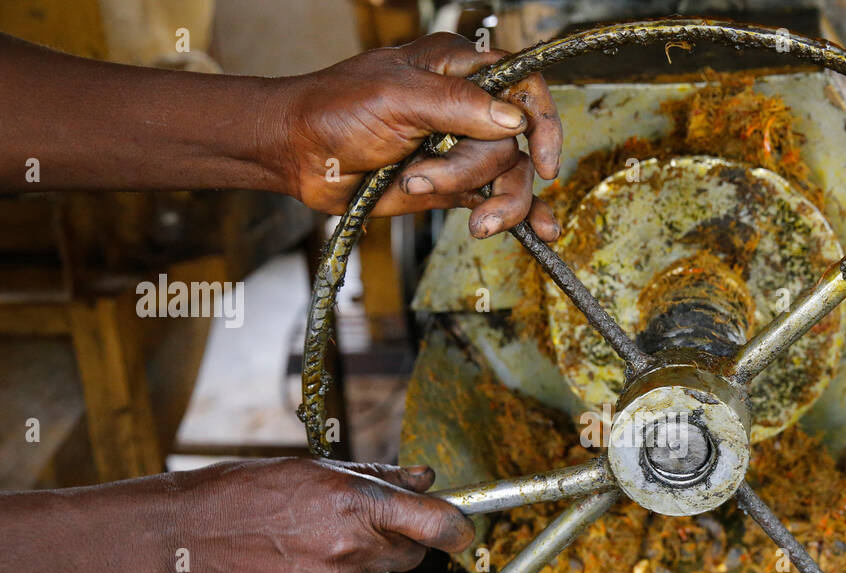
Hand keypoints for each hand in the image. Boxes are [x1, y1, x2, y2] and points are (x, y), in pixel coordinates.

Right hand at [175, 458, 473, 572]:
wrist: (189, 534)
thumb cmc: (250, 491)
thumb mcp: (319, 469)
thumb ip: (381, 477)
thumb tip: (426, 479)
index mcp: (357, 505)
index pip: (437, 525)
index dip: (458, 527)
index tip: (463, 527)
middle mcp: (352, 550)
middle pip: (411, 554)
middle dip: (398, 539)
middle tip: (359, 522)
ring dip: (358, 559)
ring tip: (309, 539)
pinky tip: (295, 562)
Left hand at [270, 32, 561, 237]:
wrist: (301, 155)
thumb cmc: (337, 109)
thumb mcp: (397, 96)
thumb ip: (457, 105)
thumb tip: (513, 119)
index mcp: (458, 68)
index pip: (522, 84)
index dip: (540, 120)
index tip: (544, 159)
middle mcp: (468, 106)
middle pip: (513, 144)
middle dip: (477, 171)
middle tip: (427, 180)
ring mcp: (461, 147)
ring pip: (508, 175)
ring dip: (495, 202)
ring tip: (475, 223)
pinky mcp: (453, 184)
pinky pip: (496, 198)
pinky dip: (517, 215)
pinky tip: (540, 230)